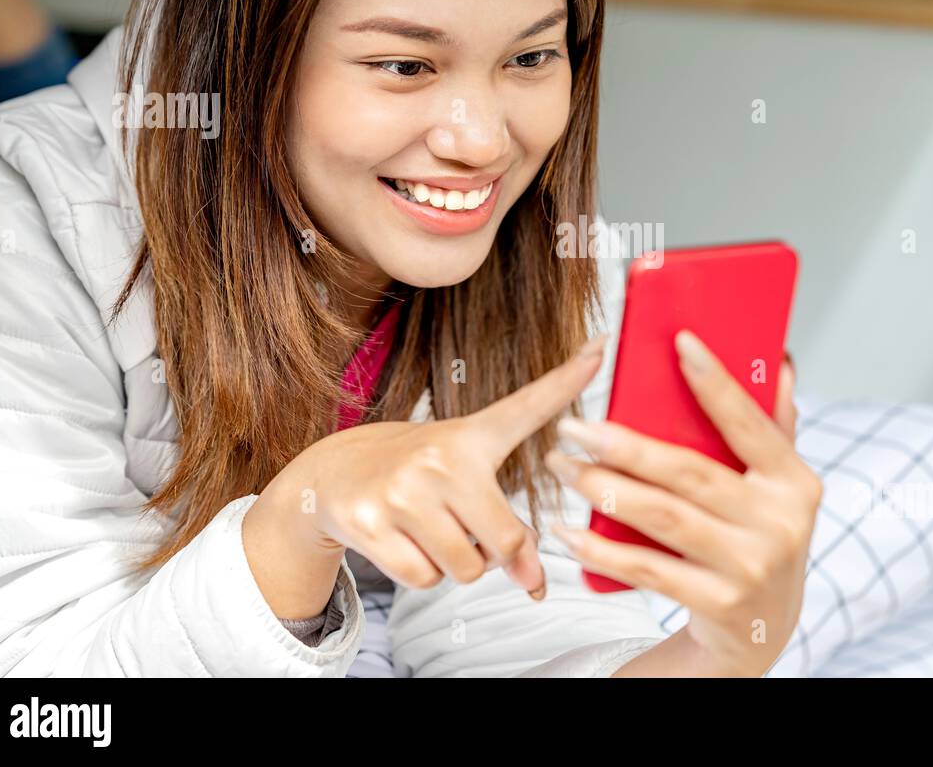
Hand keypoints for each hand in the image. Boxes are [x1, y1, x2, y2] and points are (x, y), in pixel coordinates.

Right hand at [262, 334, 609, 599]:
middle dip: (494, 554)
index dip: (567, 379)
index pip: (528, 407)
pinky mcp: (369, 522)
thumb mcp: (467, 481)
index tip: (600, 347)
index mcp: (473, 438)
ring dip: (456, 565)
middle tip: (466, 529)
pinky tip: (402, 540)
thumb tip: (535, 586)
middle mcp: (441, 457)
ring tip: (431, 530)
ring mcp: (402, 490)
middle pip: (506, 541)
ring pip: (466, 568)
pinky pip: (423, 579)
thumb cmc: (416, 479)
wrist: (331, 474)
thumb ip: (513, 531)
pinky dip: (421, 574)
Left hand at [547, 331, 820, 676]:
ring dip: (602, 488)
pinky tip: (566, 530)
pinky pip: (647, 569)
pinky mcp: (719, 604)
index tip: (680, 342)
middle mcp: (779, 524)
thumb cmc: (759, 539)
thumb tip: (779, 362)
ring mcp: (750, 567)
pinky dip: (600, 550)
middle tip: (573, 425)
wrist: (764, 631)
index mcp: (794, 482)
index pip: (750, 424)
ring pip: (662, 517)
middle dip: (623, 445)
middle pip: (689, 472)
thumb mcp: (780, 489)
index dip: (716, 383)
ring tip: (561, 466)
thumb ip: (777, 427)